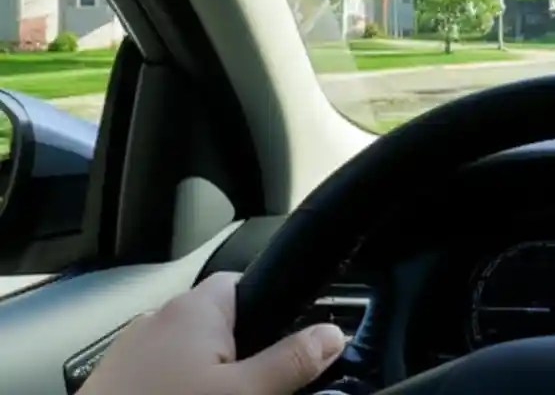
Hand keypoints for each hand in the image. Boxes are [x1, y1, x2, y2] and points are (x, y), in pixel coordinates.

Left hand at [81, 271, 345, 394]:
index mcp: (194, 309)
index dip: (272, 308)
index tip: (289, 342)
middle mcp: (157, 320)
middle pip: (219, 324)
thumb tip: (331, 335)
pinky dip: (177, 391)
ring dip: (207, 376)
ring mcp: (128, 353)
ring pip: (187, 355)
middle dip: (242, 353)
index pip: (243, 282)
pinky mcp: (110, 383)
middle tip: (258, 389)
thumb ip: (291, 362)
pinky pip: (160, 378)